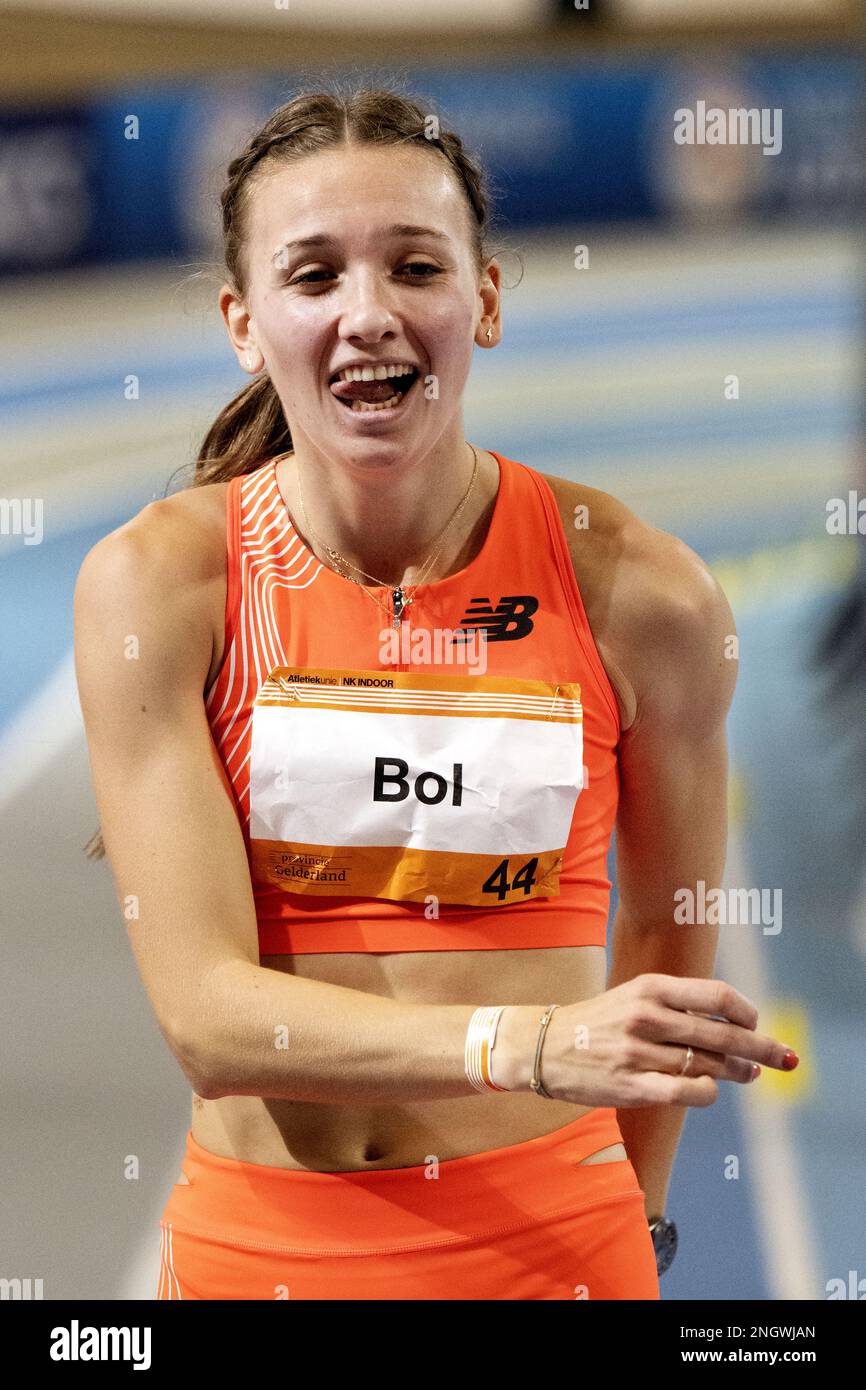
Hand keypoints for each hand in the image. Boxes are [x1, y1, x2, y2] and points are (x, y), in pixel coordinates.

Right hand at [502, 974, 796, 1107]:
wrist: (541, 1046)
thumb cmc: (597, 1023)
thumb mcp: (633, 998)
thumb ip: (677, 1007)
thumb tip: (730, 1026)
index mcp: (650, 987)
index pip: (716, 995)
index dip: (746, 1011)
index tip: (756, 1022)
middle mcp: (648, 1016)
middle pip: (723, 1033)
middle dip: (761, 1047)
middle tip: (785, 1057)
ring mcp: (639, 1052)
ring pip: (709, 1064)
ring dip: (737, 1071)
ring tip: (749, 1074)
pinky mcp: (631, 1085)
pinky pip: (686, 1092)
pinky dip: (706, 1091)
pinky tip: (709, 1089)